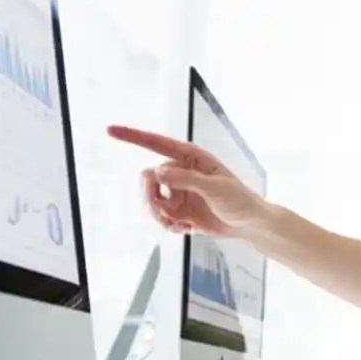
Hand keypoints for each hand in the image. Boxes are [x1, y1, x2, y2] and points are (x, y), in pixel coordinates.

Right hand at [108, 125, 266, 237]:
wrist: (248, 224)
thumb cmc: (239, 199)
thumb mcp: (214, 188)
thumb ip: (185, 179)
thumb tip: (156, 171)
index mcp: (191, 158)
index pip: (157, 144)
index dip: (134, 137)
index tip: (111, 130)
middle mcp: (181, 172)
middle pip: (148, 178)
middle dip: (151, 197)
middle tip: (162, 212)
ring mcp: (178, 191)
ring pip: (151, 200)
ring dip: (159, 214)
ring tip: (177, 224)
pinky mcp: (179, 210)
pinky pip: (160, 216)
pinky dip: (168, 225)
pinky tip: (186, 229)